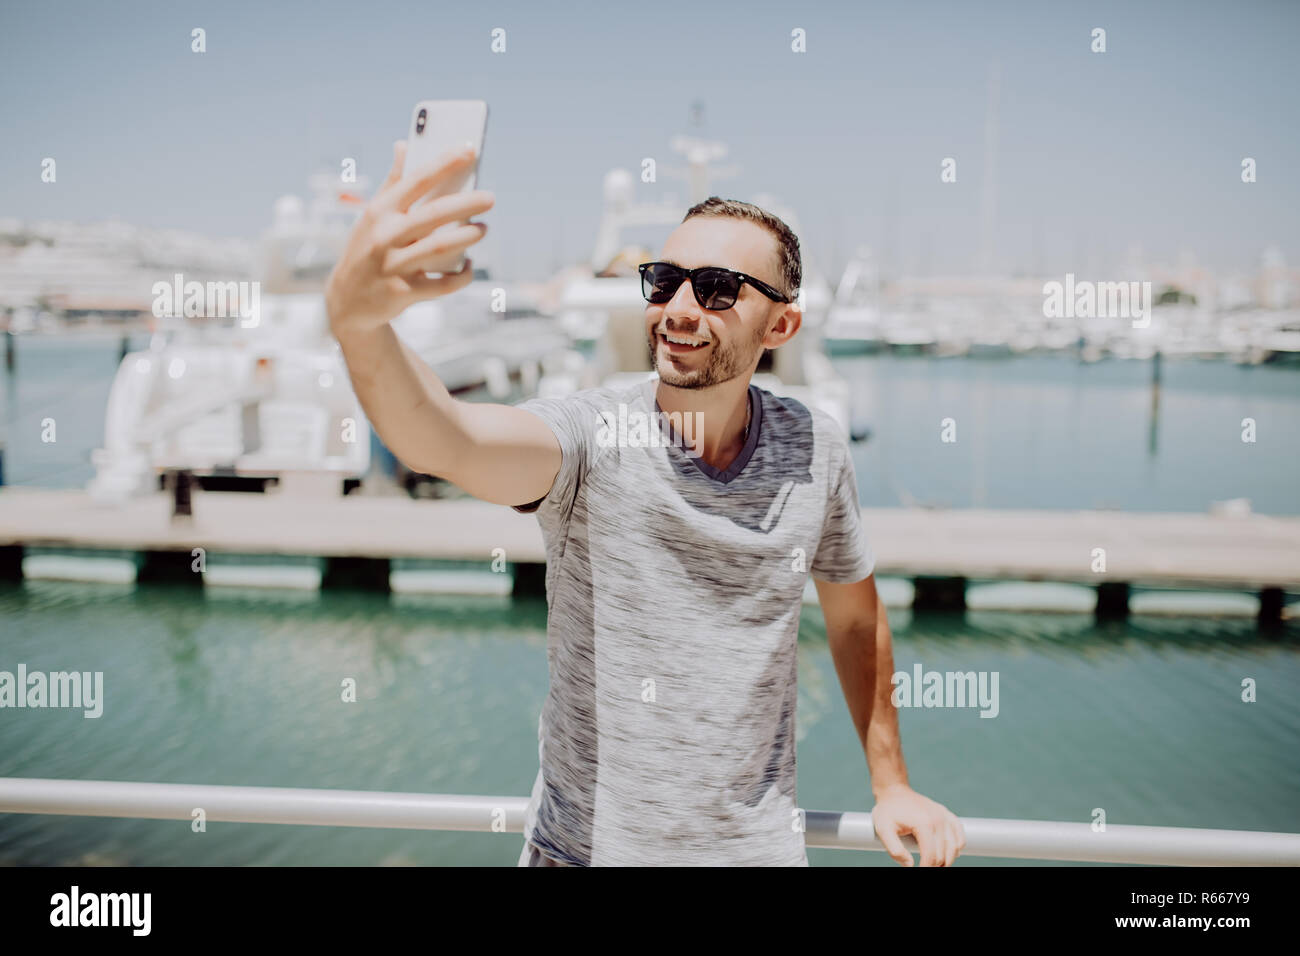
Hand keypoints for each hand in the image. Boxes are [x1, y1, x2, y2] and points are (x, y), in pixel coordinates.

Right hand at [325, 140, 494, 337]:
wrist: (347, 302)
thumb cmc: (366, 250)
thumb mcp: (372, 216)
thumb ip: (392, 182)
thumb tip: (403, 145)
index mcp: (379, 211)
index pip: (416, 180)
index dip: (444, 163)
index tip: (470, 149)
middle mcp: (384, 236)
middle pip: (433, 214)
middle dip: (467, 203)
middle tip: (490, 198)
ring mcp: (393, 266)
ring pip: (440, 247)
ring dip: (468, 236)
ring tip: (484, 228)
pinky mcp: (403, 292)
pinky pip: (443, 283)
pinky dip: (461, 275)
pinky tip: (469, 265)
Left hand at [870, 784, 965, 866]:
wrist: (894, 791)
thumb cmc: (887, 811)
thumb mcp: (883, 829)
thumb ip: (895, 850)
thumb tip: (910, 865)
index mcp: (923, 824)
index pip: (931, 856)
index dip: (925, 868)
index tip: (918, 870)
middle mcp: (938, 819)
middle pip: (943, 854)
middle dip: (934, 865)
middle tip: (924, 867)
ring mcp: (944, 816)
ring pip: (954, 847)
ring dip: (947, 859)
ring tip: (935, 864)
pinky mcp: (946, 814)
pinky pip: (959, 834)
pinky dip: (957, 846)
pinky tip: (948, 852)